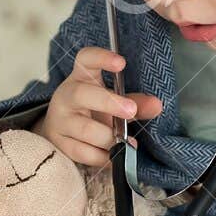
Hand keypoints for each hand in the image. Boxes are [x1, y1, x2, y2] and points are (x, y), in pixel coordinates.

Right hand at [33, 46, 162, 167]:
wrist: (61, 130)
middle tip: (131, 111)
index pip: (86, 59)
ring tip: (126, 143)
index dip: (102, 58)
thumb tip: (156, 105)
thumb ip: (136, 103)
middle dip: (109, 103)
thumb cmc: (92, 111)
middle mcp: (67, 95)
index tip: (121, 63)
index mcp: (82, 77)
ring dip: (109, 137)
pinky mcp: (59, 142)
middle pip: (83, 94)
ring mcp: (60, 119)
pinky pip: (82, 152)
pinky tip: (113, 156)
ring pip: (85, 128)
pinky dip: (101, 157)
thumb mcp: (113, 102)